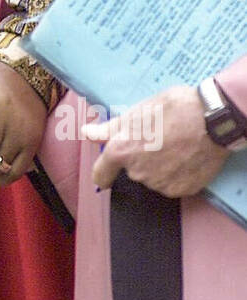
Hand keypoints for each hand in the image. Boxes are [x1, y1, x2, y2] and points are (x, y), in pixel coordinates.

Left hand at [84, 85, 228, 196]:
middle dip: (140, 158)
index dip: (103, 172)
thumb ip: (110, 128)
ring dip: (159, 166)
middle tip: (157, 139)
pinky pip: (173, 184)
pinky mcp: (182, 190)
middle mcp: (138, 172)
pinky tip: (186, 157)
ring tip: (175, 145)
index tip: (107, 171)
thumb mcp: (137, 112)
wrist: (212, 119)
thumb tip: (86, 133)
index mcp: (122, 151)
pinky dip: (177, 174)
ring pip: (153, 178)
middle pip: (132, 171)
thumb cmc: (173, 108)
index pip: (101, 173)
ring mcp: (161, 184)